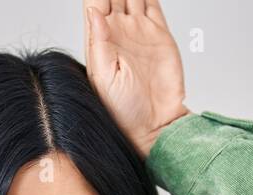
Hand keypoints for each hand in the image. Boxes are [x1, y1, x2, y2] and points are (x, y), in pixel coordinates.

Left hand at [83, 0, 190, 157]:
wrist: (155, 125)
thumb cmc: (124, 111)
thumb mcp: (105, 78)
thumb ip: (99, 42)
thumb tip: (93, 11)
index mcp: (100, 41)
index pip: (94, 4)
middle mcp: (119, 33)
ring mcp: (139, 32)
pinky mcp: (159, 35)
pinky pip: (152, 5)